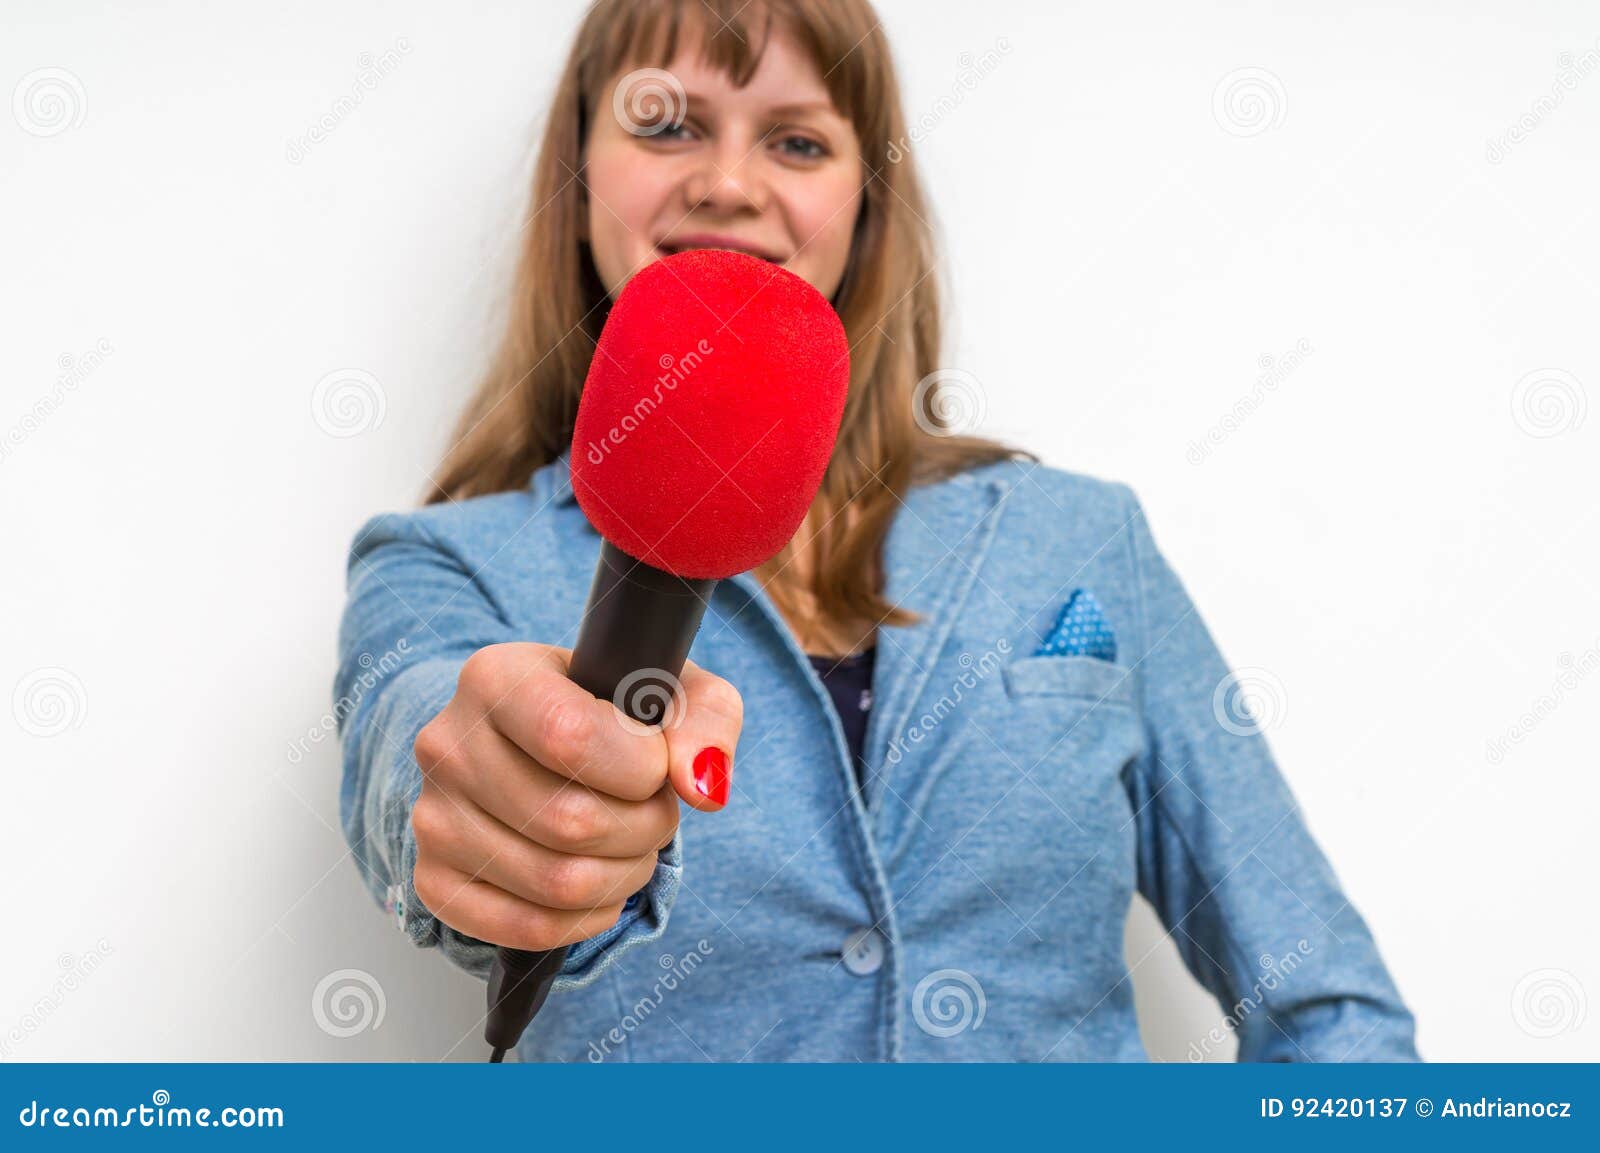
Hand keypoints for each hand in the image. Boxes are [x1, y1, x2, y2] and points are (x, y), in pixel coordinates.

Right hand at [410, 642, 740, 950]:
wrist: (542, 745)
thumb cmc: (614, 711)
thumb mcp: (675, 691)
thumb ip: (706, 721)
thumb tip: (702, 785)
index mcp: (495, 677)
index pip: (571, 737)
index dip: (639, 769)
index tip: (655, 763)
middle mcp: (448, 744)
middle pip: (570, 821)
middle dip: (643, 828)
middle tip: (654, 811)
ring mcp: (433, 817)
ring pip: (555, 883)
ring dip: (623, 876)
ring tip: (632, 845)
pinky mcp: (435, 880)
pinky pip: (525, 929)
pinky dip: (585, 919)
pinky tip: (600, 885)